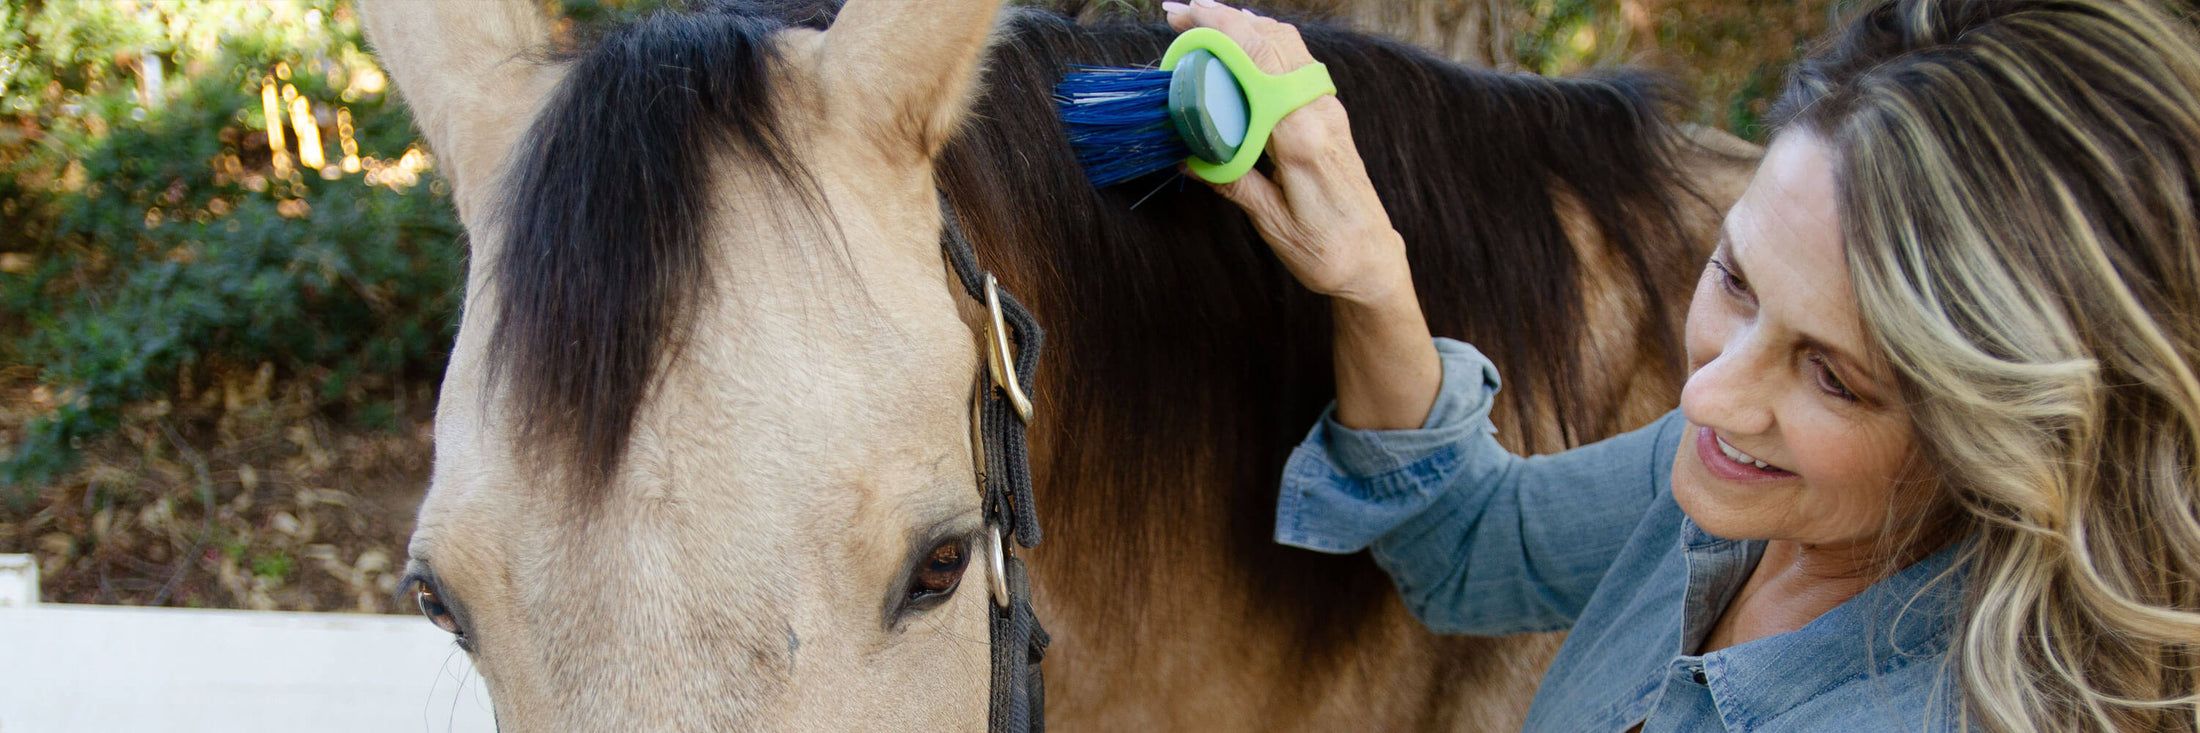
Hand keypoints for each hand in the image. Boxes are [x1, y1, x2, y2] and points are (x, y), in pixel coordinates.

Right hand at [1164, 0, 1442, 430]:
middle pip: (1274, 39)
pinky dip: (1264, 43)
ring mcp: (1328, 109)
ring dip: (1245, 25)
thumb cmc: (1325, 250)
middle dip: (1225, 18)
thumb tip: (1189, 157)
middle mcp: (1319, 113)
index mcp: (1301, 137)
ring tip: (1202, 23)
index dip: (1221, 30)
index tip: (1185, 19)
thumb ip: (1232, 183)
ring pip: (1289, 44)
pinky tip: (1238, 48)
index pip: (1260, 62)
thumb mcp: (1271, 224)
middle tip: (1179, 14)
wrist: (1373, 260)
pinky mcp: (1329, 114)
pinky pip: (1295, 62)